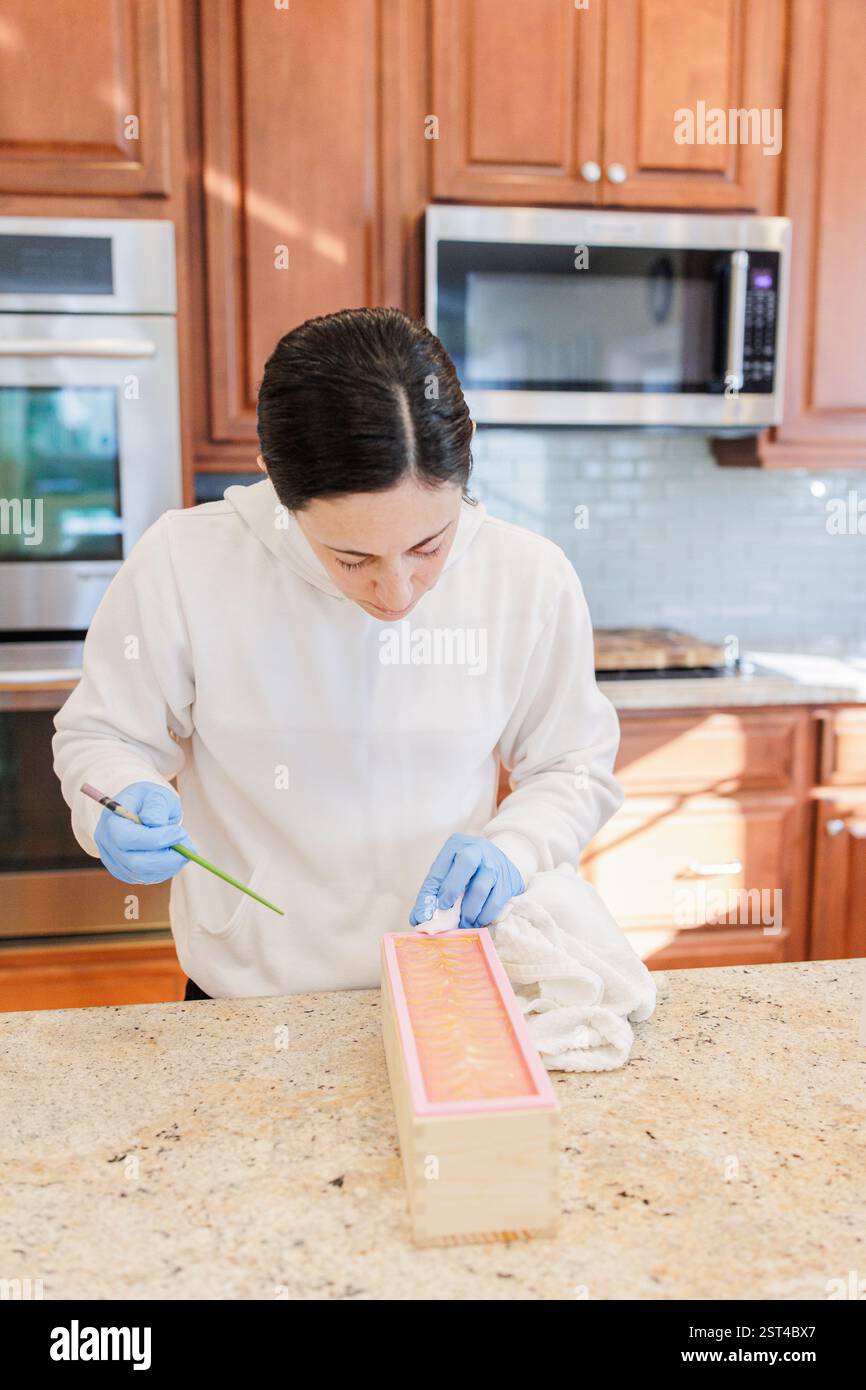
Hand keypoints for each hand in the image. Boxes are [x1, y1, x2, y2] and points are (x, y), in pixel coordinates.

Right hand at [94, 781, 195, 884]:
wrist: (139, 809)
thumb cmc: (147, 800)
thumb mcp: (153, 794)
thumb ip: (155, 806)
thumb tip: (157, 824)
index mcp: (111, 822)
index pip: (128, 838)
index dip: (156, 839)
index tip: (180, 832)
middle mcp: (108, 845)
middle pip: (136, 862)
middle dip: (167, 858)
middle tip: (188, 847)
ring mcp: (114, 861)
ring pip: (143, 874)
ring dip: (169, 864)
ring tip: (183, 847)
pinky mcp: (124, 872)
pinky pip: (146, 878)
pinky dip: (164, 870)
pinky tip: (174, 855)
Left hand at [409, 833, 524, 930]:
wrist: (502, 859)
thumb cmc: (468, 868)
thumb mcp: (449, 870)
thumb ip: (435, 890)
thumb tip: (419, 918)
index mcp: (456, 844)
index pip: (439, 868)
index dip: (430, 893)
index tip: (424, 914)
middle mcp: (478, 849)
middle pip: (466, 863)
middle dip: (452, 890)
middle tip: (445, 911)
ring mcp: (496, 863)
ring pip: (481, 888)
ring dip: (469, 911)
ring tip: (463, 923)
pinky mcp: (509, 880)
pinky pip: (496, 902)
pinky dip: (484, 916)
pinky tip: (478, 921)